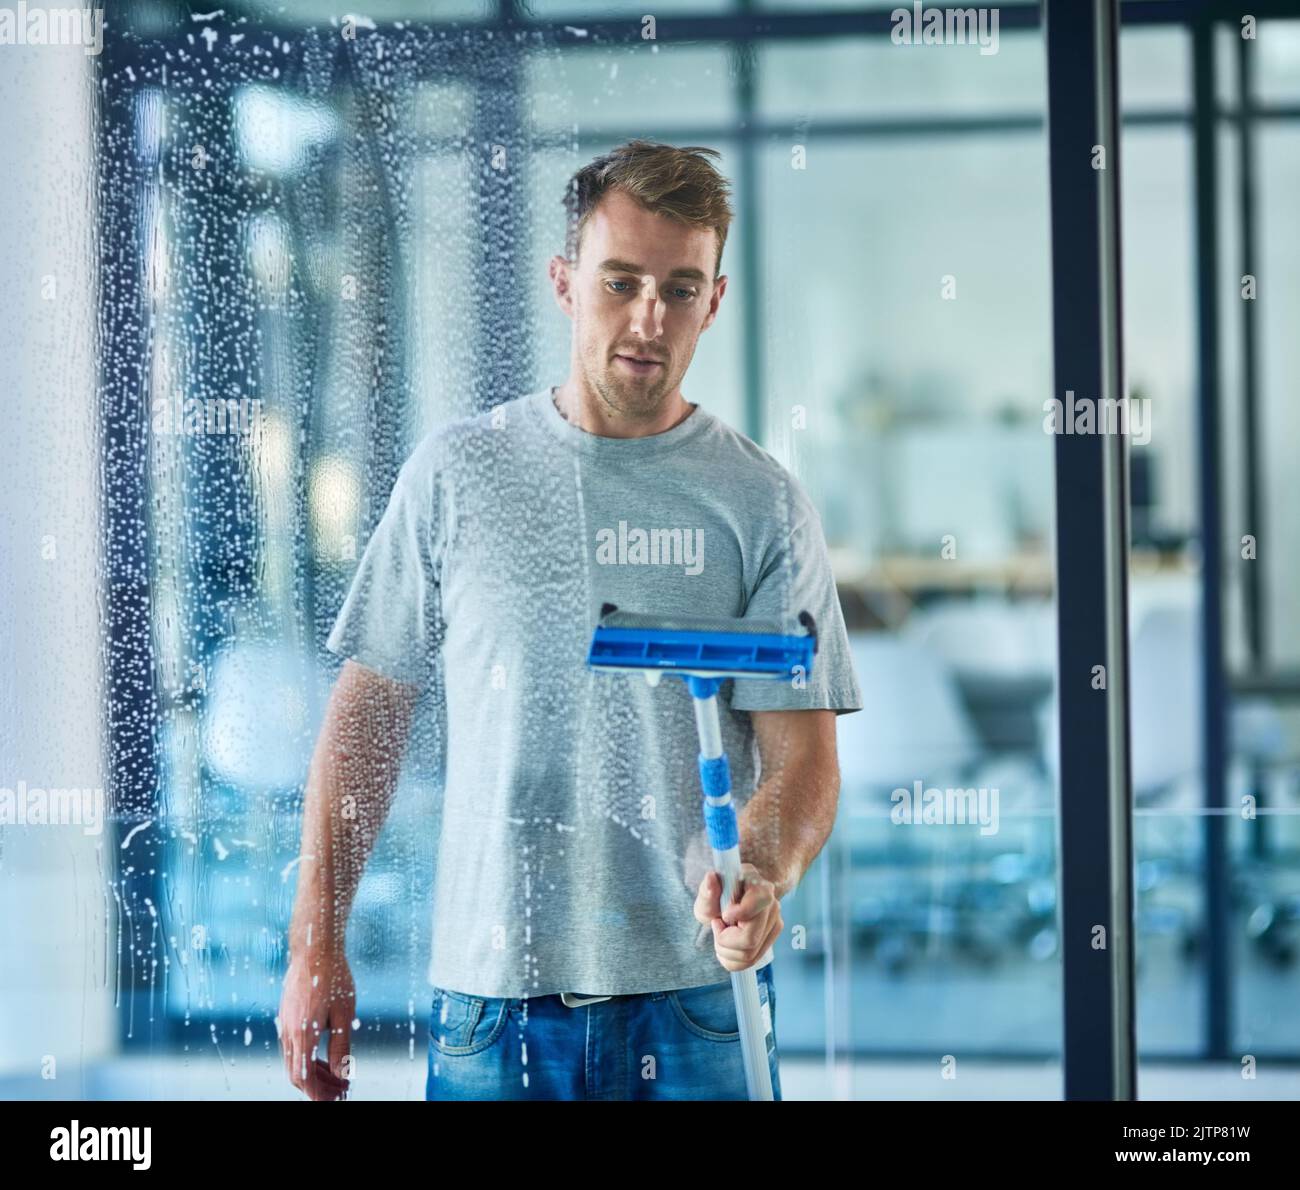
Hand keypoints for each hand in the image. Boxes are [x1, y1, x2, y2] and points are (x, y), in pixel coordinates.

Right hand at [278, 952, 354, 1100]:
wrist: (314, 948)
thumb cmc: (333, 977)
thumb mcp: (344, 1014)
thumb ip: (342, 1047)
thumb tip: (343, 1075)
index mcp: (302, 1033)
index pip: (304, 1077)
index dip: (318, 1094)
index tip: (334, 1100)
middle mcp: (288, 1031)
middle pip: (297, 1073)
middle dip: (319, 1087)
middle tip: (341, 1092)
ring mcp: (285, 1023)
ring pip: (295, 1060)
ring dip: (315, 1073)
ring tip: (338, 1077)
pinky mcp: (287, 1016)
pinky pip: (294, 1046)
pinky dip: (309, 1058)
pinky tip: (326, 1057)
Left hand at [692, 862, 782, 972]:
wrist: (728, 904)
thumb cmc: (718, 897)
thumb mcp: (707, 895)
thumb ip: (707, 890)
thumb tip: (710, 878)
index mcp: (757, 885)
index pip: (754, 907)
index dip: (734, 915)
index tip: (723, 914)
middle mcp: (772, 905)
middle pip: (750, 940)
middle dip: (725, 940)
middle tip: (717, 926)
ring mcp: (775, 923)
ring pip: (750, 955)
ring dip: (727, 951)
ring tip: (722, 934)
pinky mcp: (771, 939)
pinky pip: (751, 961)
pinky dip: (733, 960)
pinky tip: (728, 946)